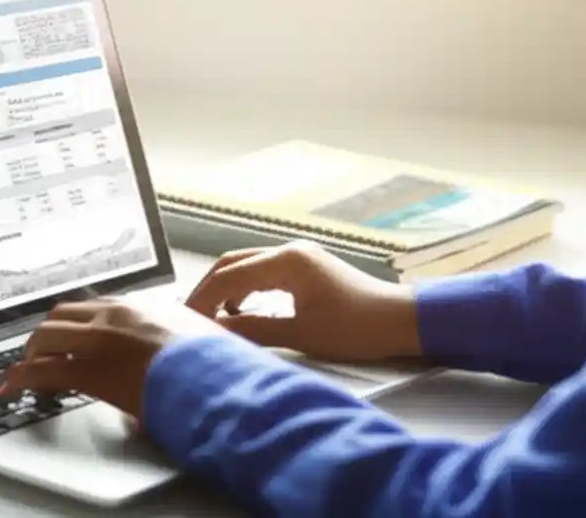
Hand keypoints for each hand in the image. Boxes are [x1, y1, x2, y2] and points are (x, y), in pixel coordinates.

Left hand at [0, 299, 228, 419]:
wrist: (220, 381)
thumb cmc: (218, 366)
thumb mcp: (201, 341)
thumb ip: (180, 342)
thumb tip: (176, 359)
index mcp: (143, 306)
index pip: (95, 307)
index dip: (76, 323)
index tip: (70, 334)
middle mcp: (117, 315)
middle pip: (63, 315)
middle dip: (46, 334)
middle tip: (40, 352)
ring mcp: (101, 340)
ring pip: (48, 336)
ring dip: (32, 352)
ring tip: (24, 370)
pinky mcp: (92, 372)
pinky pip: (45, 371)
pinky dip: (21, 379)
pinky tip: (11, 388)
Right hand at [186, 240, 421, 363]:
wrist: (400, 321)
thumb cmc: (355, 328)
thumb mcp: (300, 333)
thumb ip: (253, 330)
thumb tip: (214, 333)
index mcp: (286, 261)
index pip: (228, 277)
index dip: (202, 300)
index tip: (185, 324)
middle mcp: (289, 250)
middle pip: (232, 263)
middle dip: (208, 289)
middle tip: (189, 318)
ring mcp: (298, 256)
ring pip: (246, 265)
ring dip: (226, 289)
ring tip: (211, 318)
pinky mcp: (306, 266)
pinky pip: (263, 270)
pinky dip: (245, 288)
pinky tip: (242, 311)